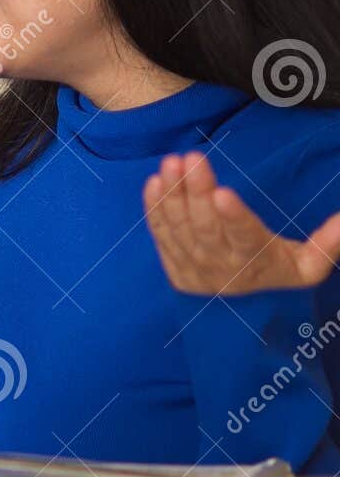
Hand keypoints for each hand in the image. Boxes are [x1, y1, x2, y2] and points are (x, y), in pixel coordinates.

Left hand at [144, 151, 339, 293]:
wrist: (237, 317)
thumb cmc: (275, 277)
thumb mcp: (307, 268)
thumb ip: (328, 244)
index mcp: (256, 262)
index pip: (244, 238)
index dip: (233, 217)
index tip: (223, 193)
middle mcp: (220, 265)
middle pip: (206, 228)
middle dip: (196, 192)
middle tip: (191, 159)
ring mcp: (192, 266)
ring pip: (180, 228)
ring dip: (172, 195)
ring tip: (170, 164)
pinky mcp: (172, 263)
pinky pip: (161, 235)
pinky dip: (154, 209)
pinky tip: (153, 183)